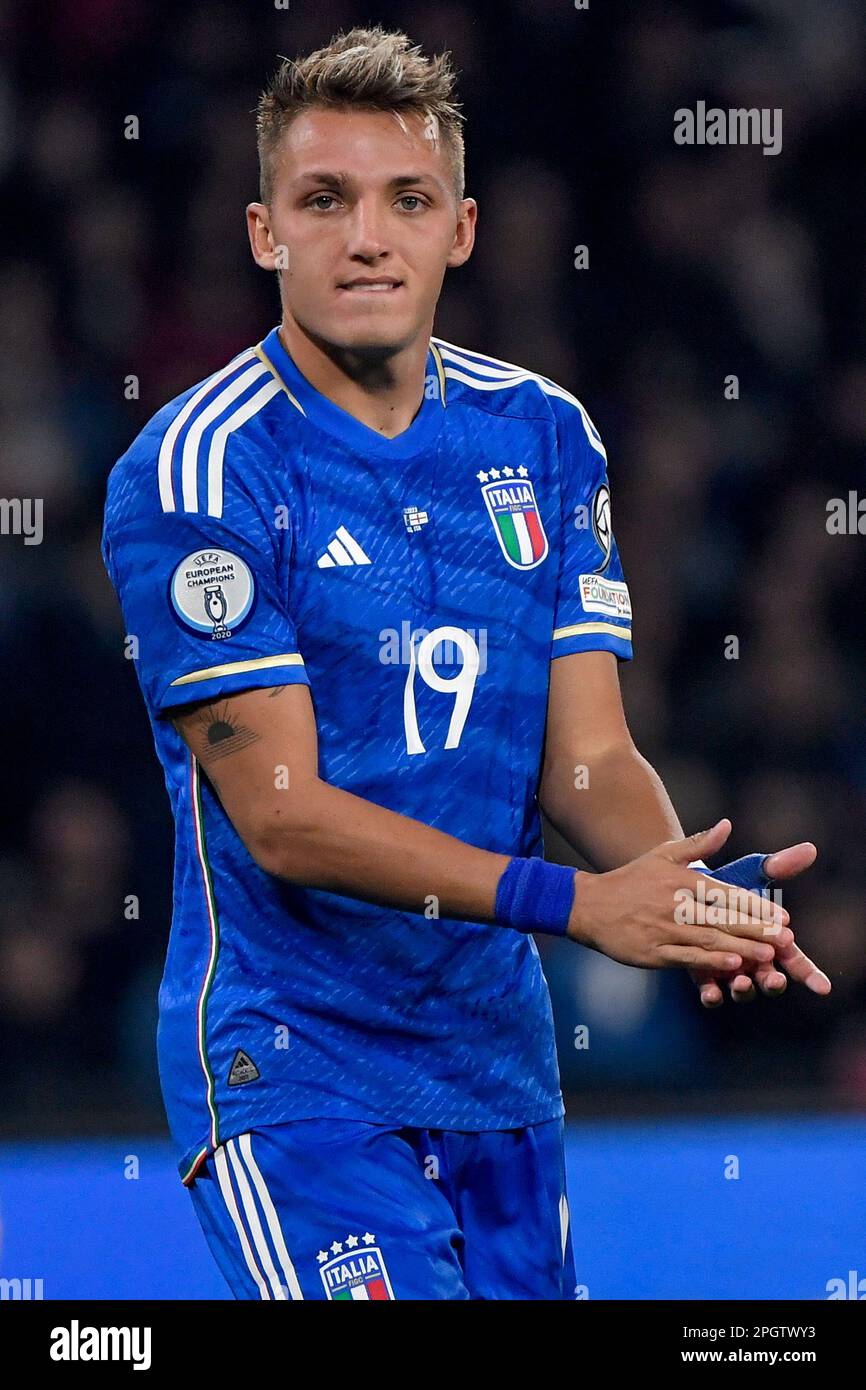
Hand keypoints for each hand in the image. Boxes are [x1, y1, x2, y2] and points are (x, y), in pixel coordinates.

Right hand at [566, 819, 792, 970]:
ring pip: (709, 940)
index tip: (783, 917)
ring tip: (768, 956)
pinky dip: (710, 962)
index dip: (756, 907)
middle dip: (757, 930)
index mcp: (681, 881)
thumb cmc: (631, 880)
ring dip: (741, 948)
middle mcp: (675, 905)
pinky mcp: (653, 953)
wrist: (589, 906)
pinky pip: (687, 959)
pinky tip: (731, 966)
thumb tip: (727, 825)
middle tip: (786, 939)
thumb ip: (698, 843)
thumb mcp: (663, 855)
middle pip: (723, 919)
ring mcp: (664, 931)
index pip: (726, 895)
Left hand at [688, 840, 830, 1006]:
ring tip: (742, 983)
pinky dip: (711, 994)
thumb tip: (809, 849)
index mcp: (768, 937)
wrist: (681, 885)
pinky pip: (709, 989)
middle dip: (773, 982)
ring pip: (741, 987)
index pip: (794, 960)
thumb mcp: (749, 871)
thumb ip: (777, 865)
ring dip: (744, 989)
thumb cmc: (723, 878)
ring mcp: (728, 967)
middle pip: (769, 978)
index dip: (809, 974)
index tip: (822, 987)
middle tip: (774, 980)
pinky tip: (711, 994)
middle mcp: (751, 957)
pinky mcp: (702, 971)